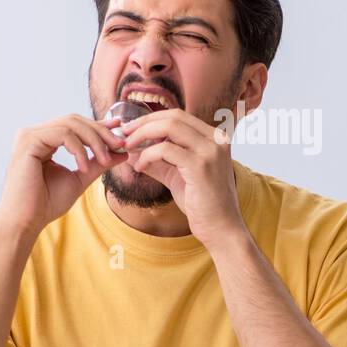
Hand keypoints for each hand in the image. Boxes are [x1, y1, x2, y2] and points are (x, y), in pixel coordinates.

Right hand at [0, 114, 127, 240]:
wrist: (26, 221)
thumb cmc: (47, 203)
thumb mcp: (80, 178)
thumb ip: (98, 163)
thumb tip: (122, 152)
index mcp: (44, 140)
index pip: (74, 125)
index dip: (98, 124)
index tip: (119, 129)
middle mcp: (35, 134)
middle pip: (74, 120)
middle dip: (100, 131)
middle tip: (119, 145)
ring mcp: (29, 136)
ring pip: (71, 124)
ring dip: (94, 141)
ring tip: (104, 160)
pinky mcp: (28, 142)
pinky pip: (62, 135)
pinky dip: (79, 149)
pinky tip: (83, 167)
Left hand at [119, 109, 245, 245]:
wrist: (222, 229)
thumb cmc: (203, 205)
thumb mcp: (178, 176)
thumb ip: (159, 162)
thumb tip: (133, 152)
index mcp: (215, 138)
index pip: (179, 116)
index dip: (152, 119)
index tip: (132, 129)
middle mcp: (216, 140)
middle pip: (173, 117)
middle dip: (144, 123)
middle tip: (124, 134)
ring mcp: (210, 151)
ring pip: (169, 127)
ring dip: (142, 135)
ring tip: (128, 148)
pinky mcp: (200, 166)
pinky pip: (165, 150)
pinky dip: (147, 155)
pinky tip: (140, 167)